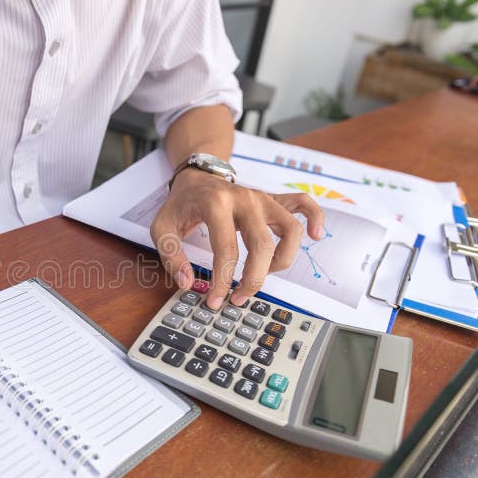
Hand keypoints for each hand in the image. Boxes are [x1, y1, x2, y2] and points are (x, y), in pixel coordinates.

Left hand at [150, 168, 323, 308]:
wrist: (196, 176)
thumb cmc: (181, 204)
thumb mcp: (162, 227)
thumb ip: (171, 256)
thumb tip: (188, 283)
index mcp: (216, 204)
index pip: (226, 250)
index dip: (223, 281)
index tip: (216, 301)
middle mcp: (245, 199)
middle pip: (262, 245)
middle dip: (254, 279)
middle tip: (239, 298)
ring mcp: (262, 198)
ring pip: (289, 230)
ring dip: (282, 260)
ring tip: (264, 273)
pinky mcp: (273, 199)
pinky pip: (304, 203)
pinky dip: (315, 218)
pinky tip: (315, 235)